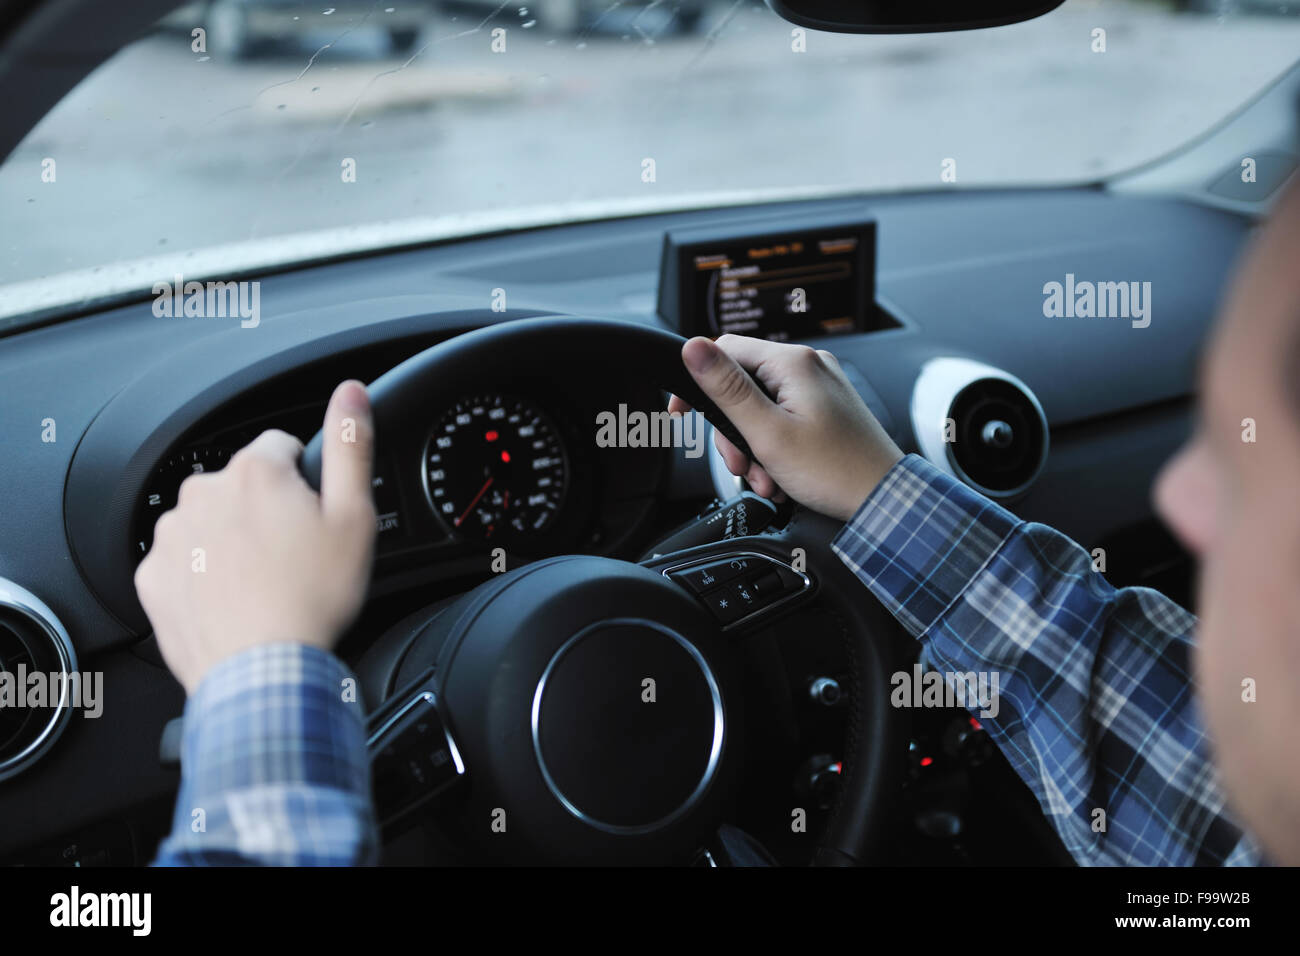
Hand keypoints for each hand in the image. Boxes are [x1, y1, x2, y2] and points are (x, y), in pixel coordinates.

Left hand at [135, 381, 377, 693]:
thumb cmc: (312, 599)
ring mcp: (172, 537)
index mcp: (255, 472)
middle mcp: (203, 494)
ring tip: (266, 584)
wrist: (264, 673)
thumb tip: (350, 391)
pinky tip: (235, 600)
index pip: (281, 447)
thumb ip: (351, 445)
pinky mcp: (154, 577)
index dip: (306, 482)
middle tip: (297, 556)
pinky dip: (205, 575)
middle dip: (268, 512)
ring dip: (234, 542)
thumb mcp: (354, 517)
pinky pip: (182, 562)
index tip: (315, 518)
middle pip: (244, 486)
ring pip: (211, 523)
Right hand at [668, 336, 902, 521]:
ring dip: (754, 447)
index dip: (698, 383)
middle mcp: (808, 366)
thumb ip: (727, 389)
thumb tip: (693, 348)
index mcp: (793, 363)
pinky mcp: (825, 408)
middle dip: (733, 431)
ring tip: (766, 477)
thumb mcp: (767, 433)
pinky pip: (783, 419)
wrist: (884, 500)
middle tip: (741, 464)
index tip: (684, 413)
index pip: (725, 351)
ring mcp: (819, 387)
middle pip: (742, 385)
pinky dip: (774, 448)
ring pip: (760, 407)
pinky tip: (781, 475)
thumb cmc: (836, 471)